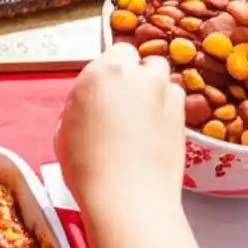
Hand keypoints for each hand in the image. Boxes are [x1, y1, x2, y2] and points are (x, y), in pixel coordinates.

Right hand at [57, 44, 185, 211]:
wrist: (127, 196)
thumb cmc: (87, 167)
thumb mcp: (65, 128)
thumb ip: (83, 103)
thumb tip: (93, 104)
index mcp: (101, 72)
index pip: (116, 52)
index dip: (112, 70)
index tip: (107, 87)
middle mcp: (135, 76)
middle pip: (142, 60)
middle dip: (136, 75)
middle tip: (124, 101)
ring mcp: (163, 93)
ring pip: (162, 77)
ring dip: (153, 89)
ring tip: (142, 116)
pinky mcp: (182, 115)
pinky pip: (175, 100)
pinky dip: (166, 108)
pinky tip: (154, 130)